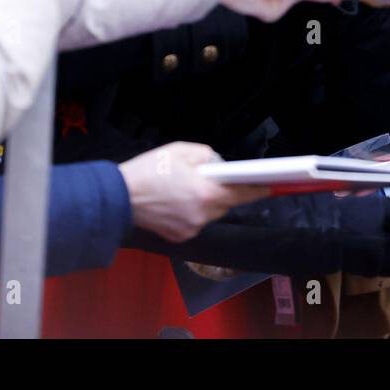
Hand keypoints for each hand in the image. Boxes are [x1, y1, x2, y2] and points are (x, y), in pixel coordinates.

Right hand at [119, 142, 269, 242]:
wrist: (117, 197)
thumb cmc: (150, 170)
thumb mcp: (181, 151)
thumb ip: (208, 157)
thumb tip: (220, 167)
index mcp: (207, 193)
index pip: (243, 193)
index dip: (258, 189)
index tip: (272, 186)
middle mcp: (203, 216)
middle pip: (225, 204)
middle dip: (221, 192)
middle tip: (205, 179)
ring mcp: (191, 229)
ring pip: (210, 214)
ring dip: (205, 203)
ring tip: (185, 190)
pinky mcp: (180, 238)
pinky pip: (195, 222)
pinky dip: (191, 213)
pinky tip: (174, 203)